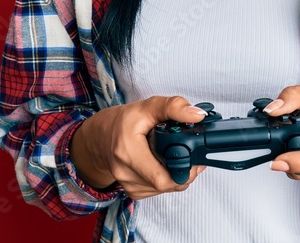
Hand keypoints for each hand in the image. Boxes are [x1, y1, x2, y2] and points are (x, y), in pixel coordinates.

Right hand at [70, 95, 208, 199]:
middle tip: (190, 152)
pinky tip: (164, 162)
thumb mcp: (148, 106)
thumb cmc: (124, 121)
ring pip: (166, 188)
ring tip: (174, 154)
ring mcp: (129, 186)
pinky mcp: (133, 192)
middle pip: (168, 183)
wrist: (102, 138)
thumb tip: (197, 115)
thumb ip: (173, 107)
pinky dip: (167, 178)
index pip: (162, 177)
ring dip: (176, 174)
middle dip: (184, 170)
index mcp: (127, 152)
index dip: (184, 169)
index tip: (194, 154)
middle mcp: (125, 173)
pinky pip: (159, 190)